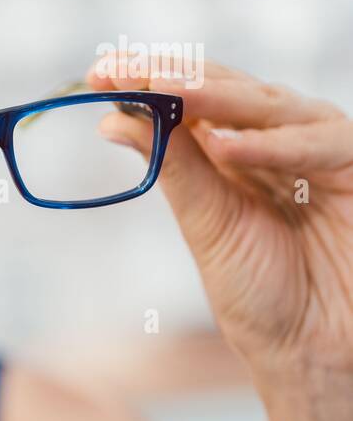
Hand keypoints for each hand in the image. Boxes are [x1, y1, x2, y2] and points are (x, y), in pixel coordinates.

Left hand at [88, 53, 352, 385]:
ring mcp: (321, 149)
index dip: (148, 79)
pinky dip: (271, 145)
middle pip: (228, 88)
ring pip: (270, 105)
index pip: (192, 98)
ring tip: (167, 91)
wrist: (315, 350)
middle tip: (123, 70)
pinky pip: (318, 144)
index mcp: (238, 150)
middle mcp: (279, 140)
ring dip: (217, 96)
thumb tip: (113, 118)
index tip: (98, 73)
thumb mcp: (206, 223)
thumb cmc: (262, 292)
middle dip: (173, 75)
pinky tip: (224, 145)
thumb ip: (172, 166)